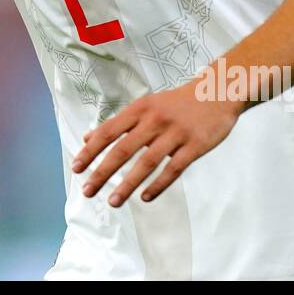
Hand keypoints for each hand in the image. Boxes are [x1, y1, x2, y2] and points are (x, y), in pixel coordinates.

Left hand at [71, 81, 240, 206]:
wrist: (217, 92)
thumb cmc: (176, 103)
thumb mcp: (145, 106)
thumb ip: (118, 123)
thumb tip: (89, 138)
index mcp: (139, 109)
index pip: (108, 131)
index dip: (91, 150)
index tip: (76, 168)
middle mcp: (154, 120)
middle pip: (123, 149)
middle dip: (102, 172)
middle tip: (87, 191)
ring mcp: (175, 133)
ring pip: (147, 162)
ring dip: (127, 184)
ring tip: (113, 201)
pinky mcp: (195, 145)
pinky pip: (174, 169)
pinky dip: (158, 185)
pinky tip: (145, 197)